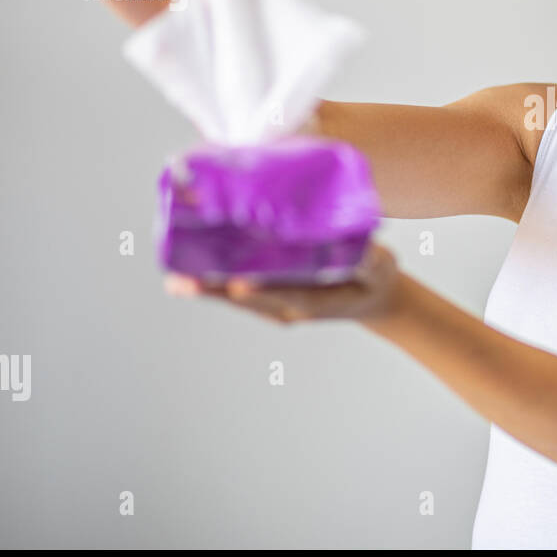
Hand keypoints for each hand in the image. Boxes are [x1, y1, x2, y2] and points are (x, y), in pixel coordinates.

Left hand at [164, 241, 401, 326]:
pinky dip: (213, 280)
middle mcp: (289, 306)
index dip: (261, 288)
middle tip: (182, 281)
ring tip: (174, 279)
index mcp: (318, 299)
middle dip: (216, 289)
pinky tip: (188, 269)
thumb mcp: (382, 268)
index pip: (286, 293)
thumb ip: (371, 261)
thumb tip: (363, 251)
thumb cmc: (376, 279)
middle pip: (249, 298)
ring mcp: (276, 304)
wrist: (371, 297)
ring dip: (206, 288)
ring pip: (236, 297)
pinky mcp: (268, 296)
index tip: (237, 284)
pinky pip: (237, 289)